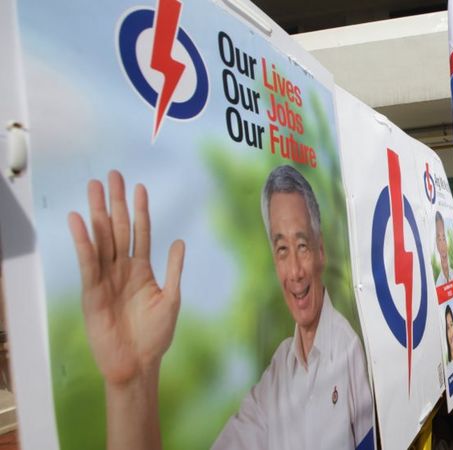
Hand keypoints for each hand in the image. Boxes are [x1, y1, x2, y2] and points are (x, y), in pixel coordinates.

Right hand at [68, 170, 184, 386]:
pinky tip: (80, 220)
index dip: (140, 210)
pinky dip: (84, 241)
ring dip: (98, 214)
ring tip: (94, 189)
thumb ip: (174, 270)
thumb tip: (180, 241)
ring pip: (102, 239)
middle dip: (116, 202)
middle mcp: (121, 270)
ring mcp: (105, 278)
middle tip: (112, 175)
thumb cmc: (155, 335)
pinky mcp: (92, 291)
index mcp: (141, 270)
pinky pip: (88, 262)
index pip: (140, 233)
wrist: (137, 363)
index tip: (139, 186)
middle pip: (118, 229)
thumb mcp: (171, 299)